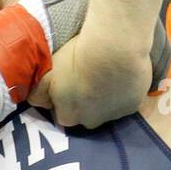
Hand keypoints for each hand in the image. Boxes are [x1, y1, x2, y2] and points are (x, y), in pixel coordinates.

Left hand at [27, 26, 152, 127]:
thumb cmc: (75, 59)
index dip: (65, 98)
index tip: (68, 81)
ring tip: (106, 72)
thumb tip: (37, 103)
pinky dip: (124, 89)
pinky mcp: (134, 104)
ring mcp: (114, 115)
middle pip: (86, 114)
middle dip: (86, 100)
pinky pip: (127, 99)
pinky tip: (121, 73)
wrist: (113, 47)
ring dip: (106, 95)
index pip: (63, 113)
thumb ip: (37, 93)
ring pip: (108, 108)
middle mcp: (91, 122)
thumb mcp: (45, 75)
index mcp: (68, 117)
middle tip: (87, 76)